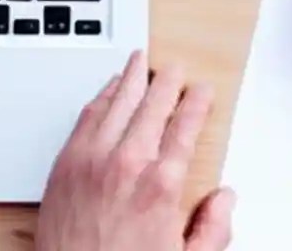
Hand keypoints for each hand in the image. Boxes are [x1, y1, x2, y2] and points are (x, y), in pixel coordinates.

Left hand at [35, 51, 235, 250]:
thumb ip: (212, 230)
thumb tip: (225, 199)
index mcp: (161, 186)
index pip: (184, 129)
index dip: (196, 105)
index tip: (202, 92)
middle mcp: (127, 165)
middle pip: (152, 107)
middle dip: (167, 83)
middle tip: (174, 69)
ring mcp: (93, 160)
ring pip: (117, 104)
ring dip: (132, 79)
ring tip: (140, 61)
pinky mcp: (66, 164)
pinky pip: (87, 117)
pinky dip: (101, 97)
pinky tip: (108, 89)